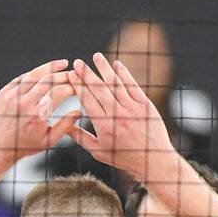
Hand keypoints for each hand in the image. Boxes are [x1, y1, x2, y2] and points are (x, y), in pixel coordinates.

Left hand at [0, 60, 80, 173]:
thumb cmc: (25, 146)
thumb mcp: (48, 141)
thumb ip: (65, 126)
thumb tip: (79, 111)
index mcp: (37, 116)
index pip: (59, 92)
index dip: (72, 87)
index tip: (79, 86)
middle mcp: (24, 103)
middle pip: (49, 80)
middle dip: (64, 75)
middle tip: (75, 73)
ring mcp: (12, 96)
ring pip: (35, 74)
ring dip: (51, 67)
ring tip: (63, 64)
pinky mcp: (4, 92)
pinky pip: (22, 78)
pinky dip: (35, 74)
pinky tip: (45, 72)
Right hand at [68, 52, 176, 183]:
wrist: (152, 159)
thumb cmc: (123, 157)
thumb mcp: (98, 152)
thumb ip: (81, 138)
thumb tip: (65, 125)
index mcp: (103, 126)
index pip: (87, 100)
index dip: (78, 86)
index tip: (71, 75)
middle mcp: (117, 115)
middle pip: (99, 89)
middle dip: (87, 74)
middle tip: (77, 62)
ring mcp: (132, 108)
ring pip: (115, 84)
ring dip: (104, 69)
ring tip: (96, 56)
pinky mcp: (145, 105)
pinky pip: (132, 86)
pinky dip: (124, 74)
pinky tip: (117, 64)